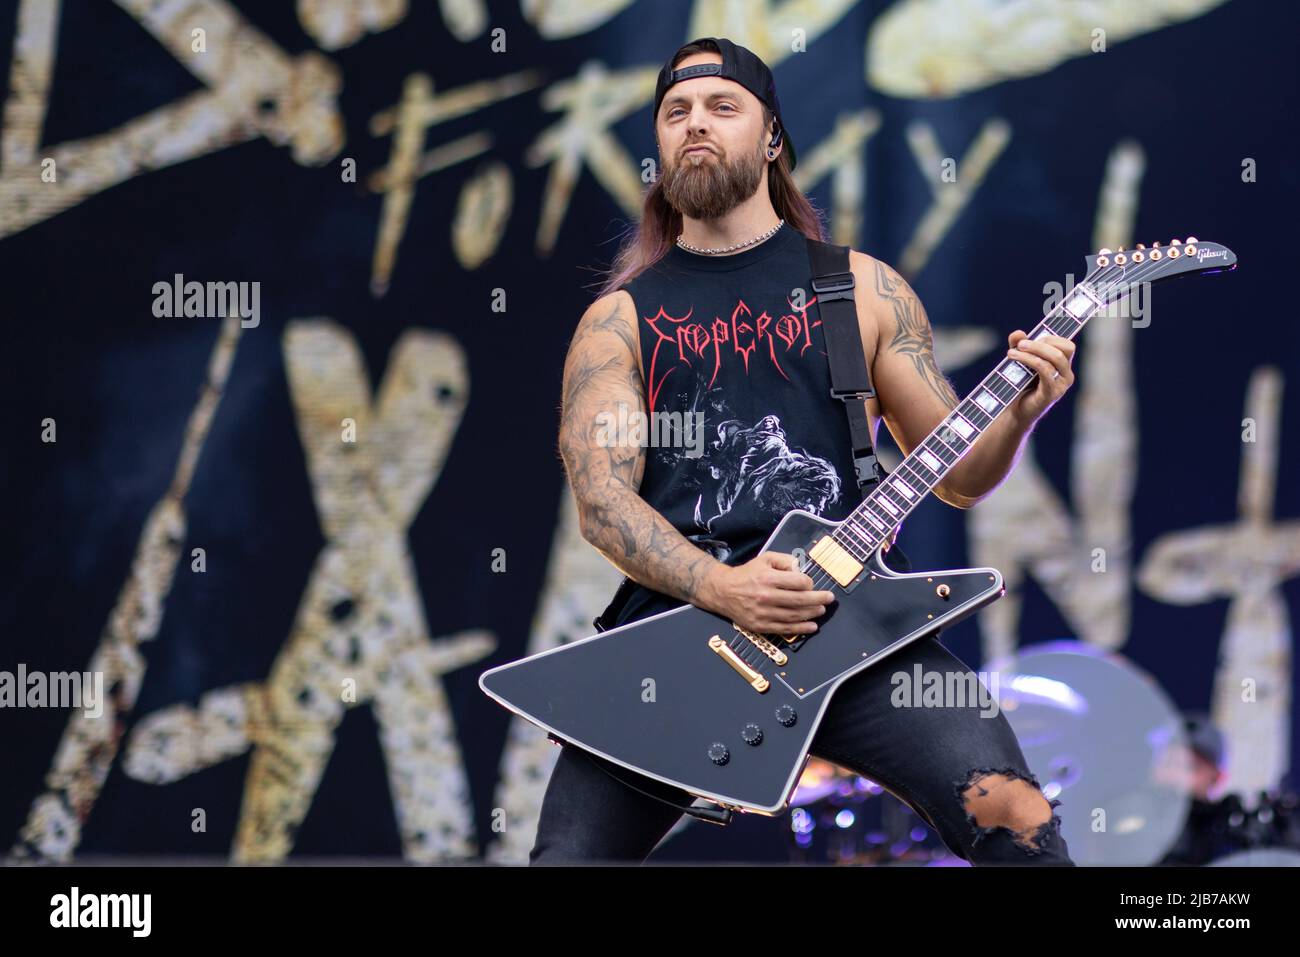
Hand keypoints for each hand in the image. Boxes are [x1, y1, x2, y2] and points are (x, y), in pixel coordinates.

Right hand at [699, 551, 835, 636]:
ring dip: (812, 614)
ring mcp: (764, 613)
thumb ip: (785, 560)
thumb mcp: (765, 559)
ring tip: (821, 610)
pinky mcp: (761, 626)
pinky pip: (785, 629)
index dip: (809, 582)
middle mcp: (766, 596)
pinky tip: (812, 626)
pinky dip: (801, 629)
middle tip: (829, 598)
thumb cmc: (747, 574)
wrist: (723, 591)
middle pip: (801, 600)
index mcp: (768, 578)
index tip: (810, 583)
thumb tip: (802, 570)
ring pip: (795, 616)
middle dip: (819, 599)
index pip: (799, 582)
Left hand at [1006, 330, 1075, 423]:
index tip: (1030, 339)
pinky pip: (1045, 371)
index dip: (1050, 338)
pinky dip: (1030, 361)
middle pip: (1065, 349)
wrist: (1015, 411)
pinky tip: (1015, 359)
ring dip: (1032, 351)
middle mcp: (1067, 375)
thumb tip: (1018, 333)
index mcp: (1063, 366)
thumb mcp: (1019, 361)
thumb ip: (1019, 345)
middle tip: (1020, 344)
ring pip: (1056, 358)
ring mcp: (1061, 385)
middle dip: (1042, 343)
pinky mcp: (1051, 393)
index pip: (1067, 345)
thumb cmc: (1020, 385)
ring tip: (1012, 352)